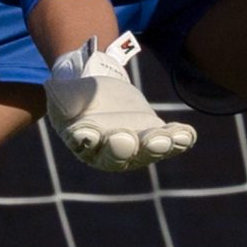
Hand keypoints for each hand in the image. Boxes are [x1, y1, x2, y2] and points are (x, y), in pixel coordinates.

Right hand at [45, 32, 197, 171]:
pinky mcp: (155, 137)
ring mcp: (136, 149)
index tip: (88, 131)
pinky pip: (171, 143)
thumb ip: (63, 97)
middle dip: (123, 148)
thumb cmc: (76, 95)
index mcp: (82, 144)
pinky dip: (179, 139)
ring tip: (164, 137)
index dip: (87, 139)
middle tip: (126, 137)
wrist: (99, 90)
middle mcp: (110, 154)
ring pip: (147, 152)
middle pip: (117, 156)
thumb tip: (60, 96)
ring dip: (157, 146)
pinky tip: (186, 133)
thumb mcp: (63, 92)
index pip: (84, 144)